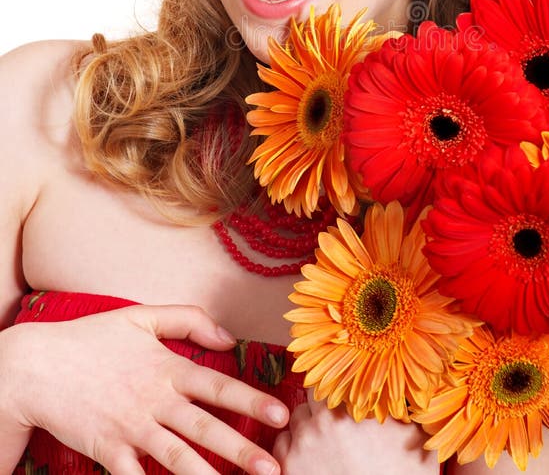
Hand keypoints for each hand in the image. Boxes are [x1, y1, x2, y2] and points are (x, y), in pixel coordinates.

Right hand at [0, 304, 288, 474]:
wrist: (39, 366)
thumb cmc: (93, 338)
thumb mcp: (143, 316)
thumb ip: (188, 320)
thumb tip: (228, 336)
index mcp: (168, 368)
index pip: (219, 386)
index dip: (252, 400)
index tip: (282, 415)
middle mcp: (155, 401)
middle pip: (205, 428)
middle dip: (242, 449)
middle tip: (274, 467)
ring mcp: (131, 428)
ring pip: (176, 458)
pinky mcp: (108, 450)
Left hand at [273, 395, 438, 473]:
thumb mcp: (413, 437)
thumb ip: (400, 407)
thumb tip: (400, 389)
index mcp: (350, 409)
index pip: (329, 380)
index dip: (335, 388)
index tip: (341, 396)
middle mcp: (321, 423)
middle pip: (309, 400)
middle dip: (319, 408)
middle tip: (335, 424)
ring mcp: (301, 448)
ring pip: (294, 422)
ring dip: (305, 428)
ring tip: (324, 445)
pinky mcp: (288, 472)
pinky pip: (280, 447)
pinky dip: (291, 450)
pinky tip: (310, 461)